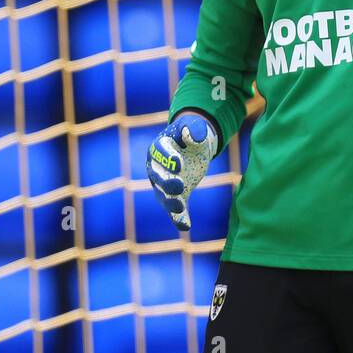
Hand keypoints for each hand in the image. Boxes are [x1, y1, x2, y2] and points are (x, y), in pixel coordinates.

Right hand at [146, 112, 219, 230]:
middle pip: (159, 177)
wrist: (194, 144)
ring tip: (179, 209)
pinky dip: (179, 219)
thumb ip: (194, 128)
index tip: (178, 162)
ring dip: (170, 204)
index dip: (168, 158)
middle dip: (167, 183)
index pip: (160, 153)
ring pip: (164, 196)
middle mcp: (158, 168)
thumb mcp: (194, 126)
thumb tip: (195, 135)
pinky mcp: (177, 195)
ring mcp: (165, 184)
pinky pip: (176, 209)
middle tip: (178, 186)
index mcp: (159, 148)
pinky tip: (185, 226)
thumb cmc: (191, 132)